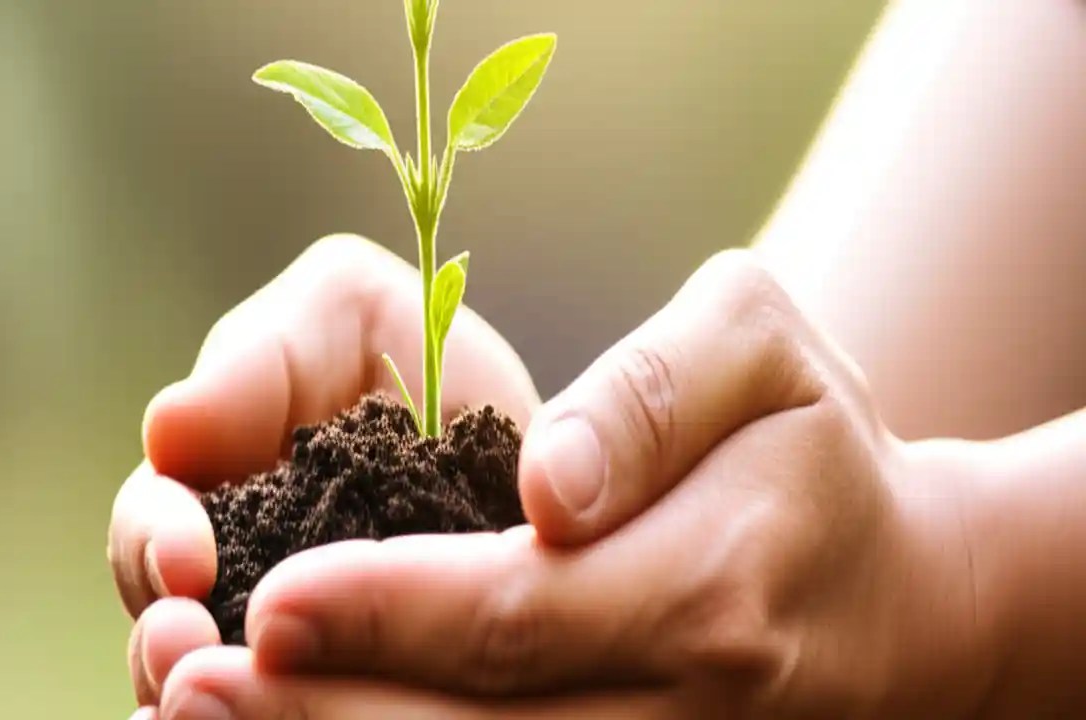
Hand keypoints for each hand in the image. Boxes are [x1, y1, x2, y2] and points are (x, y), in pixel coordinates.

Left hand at [163, 250, 1001, 718]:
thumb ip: (654, 395)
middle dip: (323, 711)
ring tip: (204, 719)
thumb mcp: (763, 351)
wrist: (899, 588)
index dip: (389, 611)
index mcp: (710, 583)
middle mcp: (686, 704)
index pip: (521, 613)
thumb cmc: (812, 444)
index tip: (271, 597)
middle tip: (188, 682)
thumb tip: (546, 483)